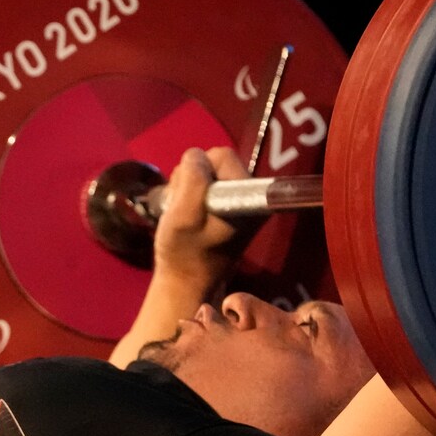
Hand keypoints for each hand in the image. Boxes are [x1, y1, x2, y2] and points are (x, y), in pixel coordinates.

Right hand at [152, 146, 248, 293]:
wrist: (187, 280)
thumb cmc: (184, 253)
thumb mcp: (183, 216)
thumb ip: (193, 180)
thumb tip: (196, 155)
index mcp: (250, 199)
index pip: (221, 157)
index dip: (197, 173)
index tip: (190, 200)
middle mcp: (253, 195)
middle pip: (215, 161)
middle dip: (192, 178)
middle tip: (182, 206)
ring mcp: (242, 200)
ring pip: (208, 170)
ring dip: (188, 187)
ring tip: (184, 213)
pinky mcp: (231, 205)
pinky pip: (208, 183)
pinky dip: (191, 194)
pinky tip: (188, 214)